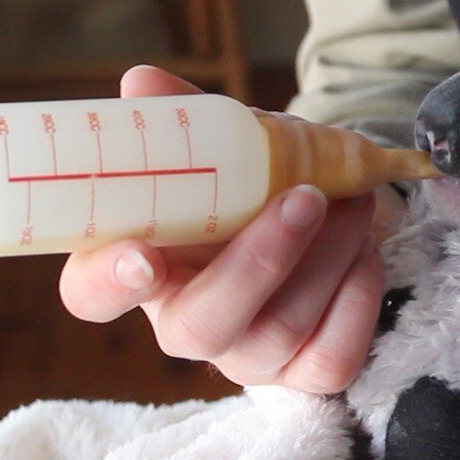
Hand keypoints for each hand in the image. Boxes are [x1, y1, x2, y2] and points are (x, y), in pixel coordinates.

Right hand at [59, 65, 400, 392]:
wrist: (315, 215)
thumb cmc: (249, 187)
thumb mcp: (221, 148)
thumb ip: (184, 120)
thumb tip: (143, 83)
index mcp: (138, 271)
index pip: (93, 295)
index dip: (110, 280)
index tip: (141, 253)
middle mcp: (185, 326)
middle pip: (204, 323)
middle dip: (260, 260)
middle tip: (306, 197)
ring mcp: (246, 358)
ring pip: (280, 330)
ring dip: (327, 259)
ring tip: (354, 201)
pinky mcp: (304, 375)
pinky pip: (333, 358)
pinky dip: (359, 296)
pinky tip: (366, 249)